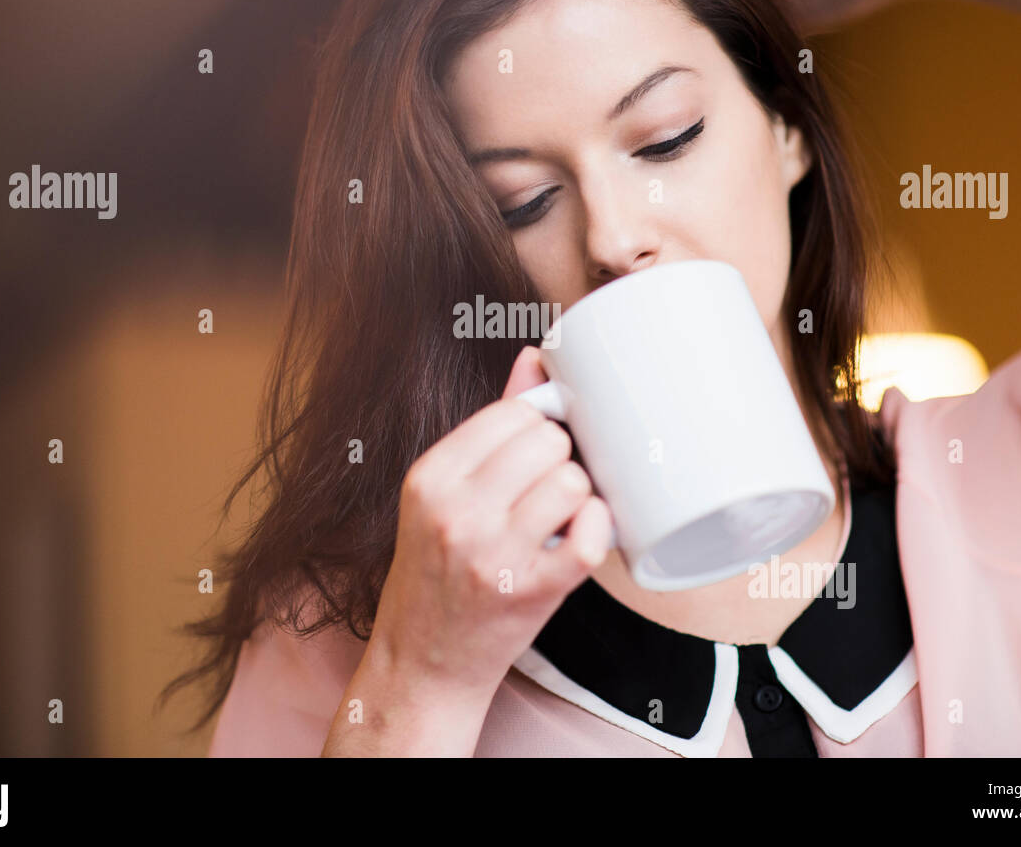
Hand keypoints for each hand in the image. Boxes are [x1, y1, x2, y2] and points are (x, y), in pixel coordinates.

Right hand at [365, 346, 613, 704]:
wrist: (423, 663)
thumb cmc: (439, 570)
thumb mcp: (444, 495)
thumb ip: (491, 427)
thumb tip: (534, 358)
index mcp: (431, 477)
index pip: (513, 414)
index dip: (539, 428)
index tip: (539, 453)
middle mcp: (455, 511)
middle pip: (548, 442)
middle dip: (561, 461)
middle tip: (550, 490)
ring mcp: (491, 554)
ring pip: (573, 483)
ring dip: (579, 499)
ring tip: (560, 519)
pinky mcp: (528, 592)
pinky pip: (589, 539)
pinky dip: (598, 533)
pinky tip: (583, 538)